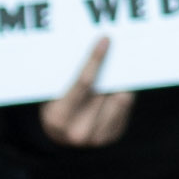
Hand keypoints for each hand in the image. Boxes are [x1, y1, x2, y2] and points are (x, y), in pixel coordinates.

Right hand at [39, 34, 134, 148]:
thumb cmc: (54, 107)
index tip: (105, 40)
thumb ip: (70, 78)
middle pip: (106, 91)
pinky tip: (118, 84)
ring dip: (120, 82)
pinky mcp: (112, 136)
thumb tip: (97, 51)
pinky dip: (123, 93)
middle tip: (116, 49)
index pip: (83, 82)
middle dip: (111, 69)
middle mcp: (79, 131)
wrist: (58, 138)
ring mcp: (97, 137)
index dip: (95, 59)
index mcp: (59, 117)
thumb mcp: (52, 94)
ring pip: (121, 99)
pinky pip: (125, 109)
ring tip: (118, 67)